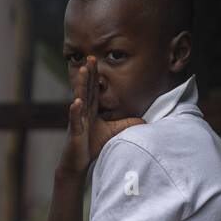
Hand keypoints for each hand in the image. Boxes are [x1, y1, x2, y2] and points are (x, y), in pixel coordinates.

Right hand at [58, 56, 144, 175]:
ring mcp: (78, 120)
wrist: (77, 162)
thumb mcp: (114, 132)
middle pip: (86, 88)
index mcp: (91, 110)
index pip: (94, 88)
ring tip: (84, 71)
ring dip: (81, 84)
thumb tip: (146, 119)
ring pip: (80, 99)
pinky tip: (76, 102)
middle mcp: (83, 111)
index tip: (97, 59)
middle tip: (91, 57)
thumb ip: (127, 123)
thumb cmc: (92, 145)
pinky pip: (75, 119)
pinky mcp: (75, 132)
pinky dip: (75, 111)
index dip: (95, 74)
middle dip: (88, 73)